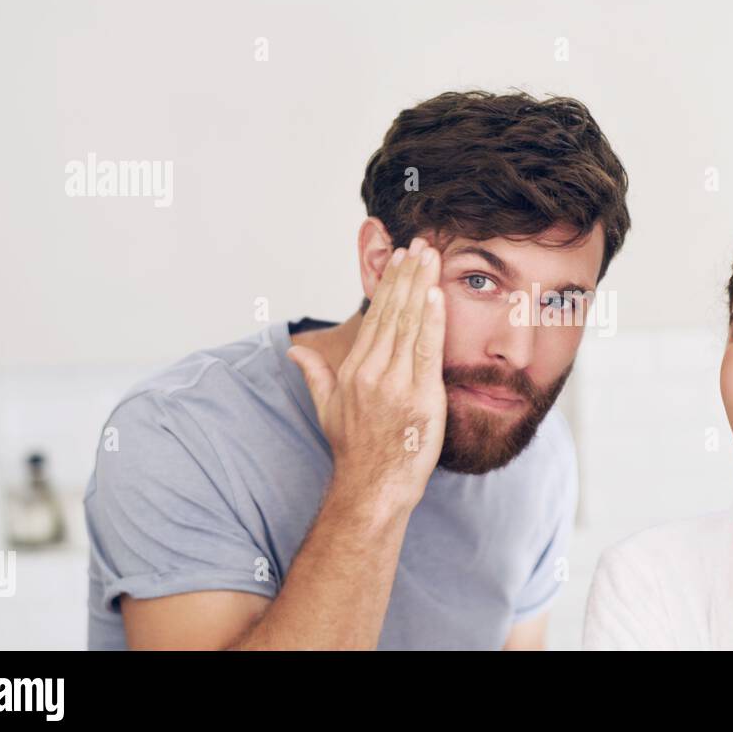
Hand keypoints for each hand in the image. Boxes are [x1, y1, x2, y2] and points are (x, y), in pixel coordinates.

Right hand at [287, 236, 446, 518]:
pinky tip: (437, 294)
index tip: (399, 259)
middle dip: (407, 275)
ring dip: (421, 286)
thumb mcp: (328, 409)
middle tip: (419, 244)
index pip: (375, 317)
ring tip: (431, 257)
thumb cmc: (355, 450)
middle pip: (392, 312)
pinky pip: (427, 350)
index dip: (389, 285)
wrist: (374, 486)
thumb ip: (315, 374)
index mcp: (354, 369)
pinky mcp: (420, 396)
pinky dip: (432, 320)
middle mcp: (372, 371)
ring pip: (409, 324)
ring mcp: (396, 382)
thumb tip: (295, 350)